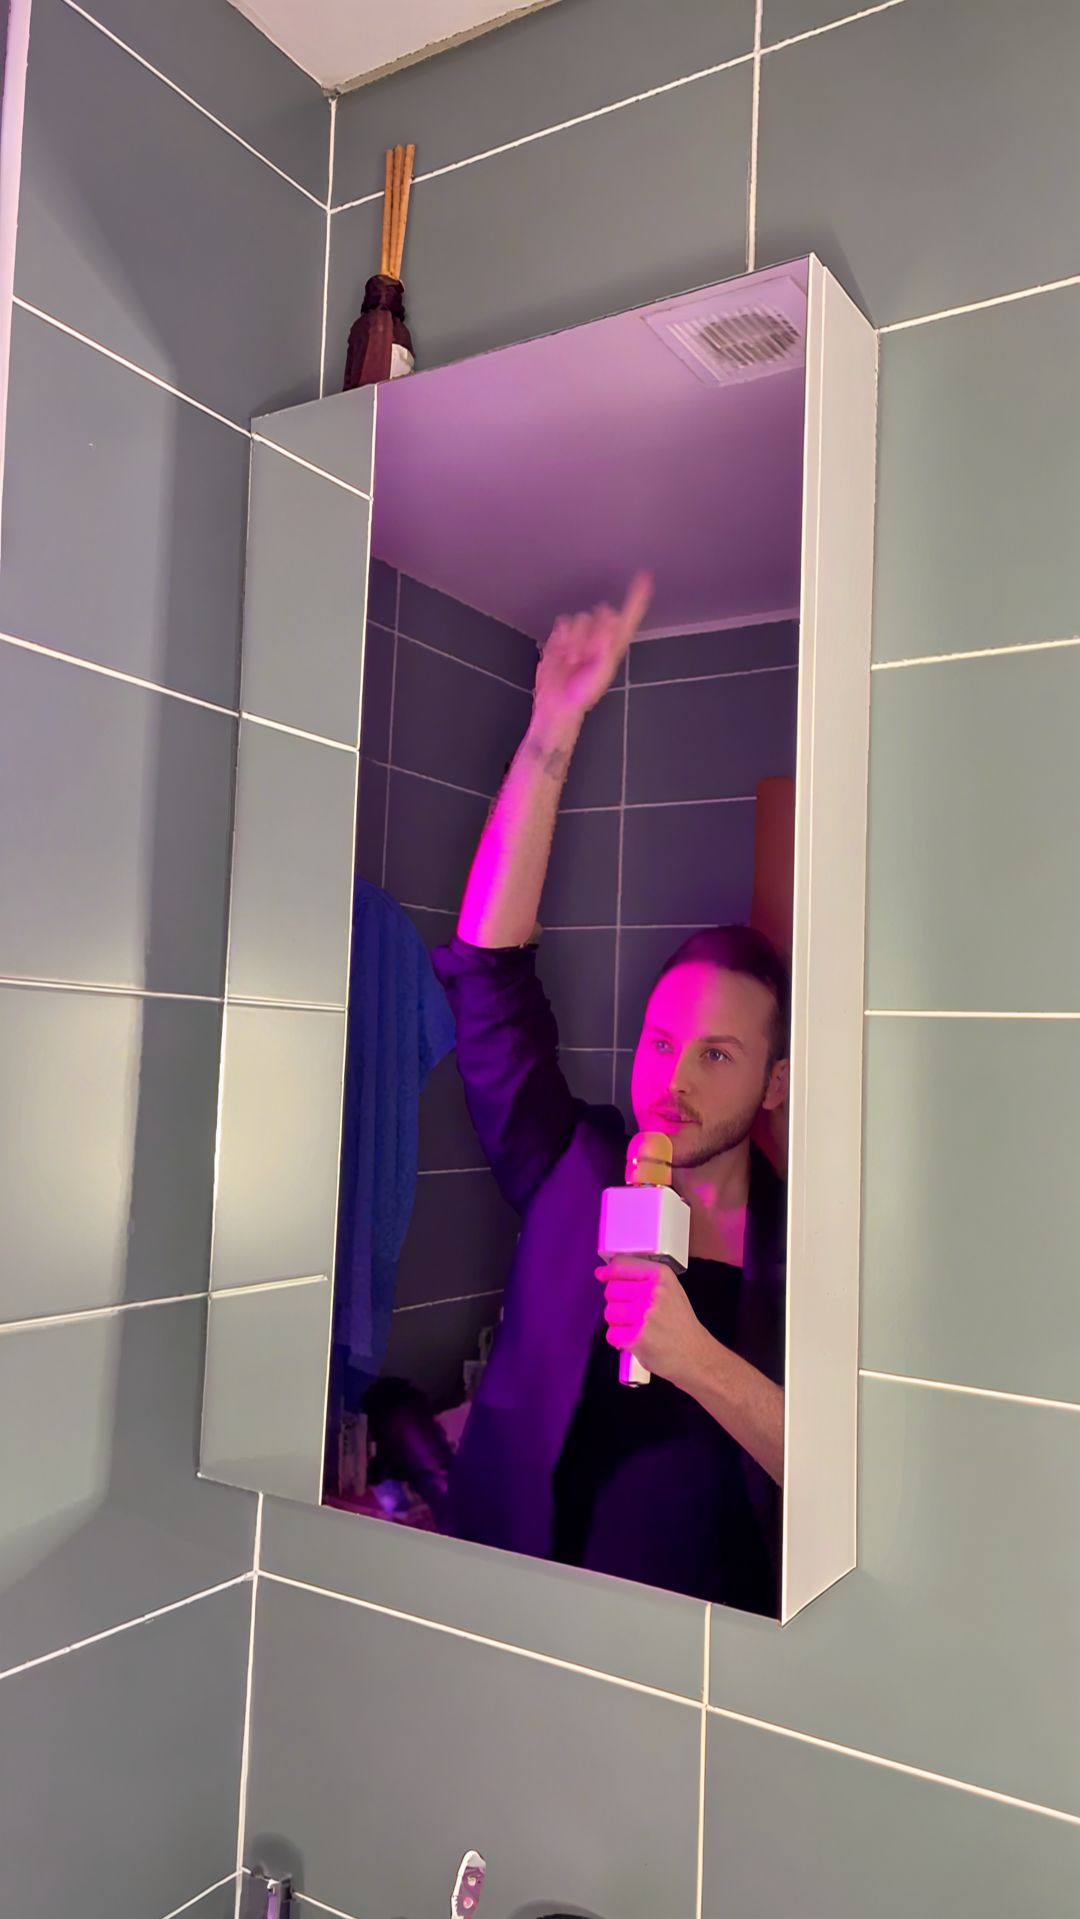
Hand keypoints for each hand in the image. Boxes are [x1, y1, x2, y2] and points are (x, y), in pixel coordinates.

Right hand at [534, 573, 652, 731]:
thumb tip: (609, 626)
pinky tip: (561, 653)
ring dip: (575, 638)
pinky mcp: (562, 636)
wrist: (557, 702)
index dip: (636, 598)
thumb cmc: (582, 694)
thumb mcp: (601, 674)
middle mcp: (600, 635)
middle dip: (594, 630)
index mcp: (615, 645)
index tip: (644, 578)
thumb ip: (606, 648)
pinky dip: (561, 637)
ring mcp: (580, 634)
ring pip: (581, 617)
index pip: (629, 617)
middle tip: (587, 654)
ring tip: (572, 659)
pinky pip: (563, 622)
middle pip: (602, 612)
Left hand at [595, 1256, 708, 1388]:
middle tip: (629, 1311)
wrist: (696, 1355)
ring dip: (616, 1321)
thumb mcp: (671, 1290)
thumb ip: (643, 1279)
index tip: (603, 1274)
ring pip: (610, 1312)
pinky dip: (619, 1339)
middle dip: (616, 1301)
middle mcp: (653, 1293)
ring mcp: (644, 1316)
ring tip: (633, 1326)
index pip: (622, 1265)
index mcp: (661, 1276)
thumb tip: (604, 1273)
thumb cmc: (681, 1324)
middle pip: (612, 1290)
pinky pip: (612, 1334)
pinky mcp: (637, 1338)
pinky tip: (633, 1339)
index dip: (609, 1272)